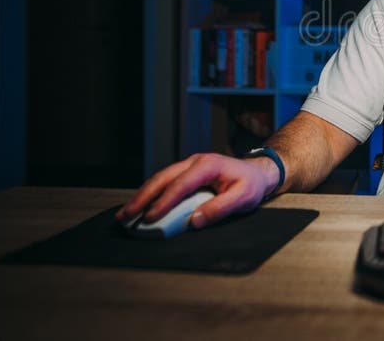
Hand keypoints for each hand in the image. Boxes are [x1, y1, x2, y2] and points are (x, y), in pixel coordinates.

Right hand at [114, 152, 278, 229]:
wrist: (257, 172)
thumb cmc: (251, 184)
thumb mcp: (243, 198)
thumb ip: (220, 209)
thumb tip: (195, 221)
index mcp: (208, 165)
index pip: (181, 184)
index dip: (164, 201)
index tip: (149, 217)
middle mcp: (195, 161)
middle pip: (162, 178)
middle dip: (142, 197)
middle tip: (126, 216)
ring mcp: (189, 165)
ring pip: (160, 179)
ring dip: (142, 196)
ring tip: (125, 214)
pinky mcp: (186, 173)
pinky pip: (165, 182)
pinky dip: (151, 194)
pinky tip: (140, 207)